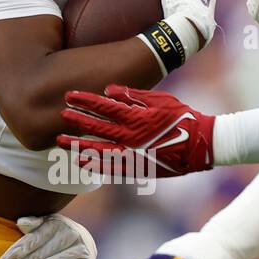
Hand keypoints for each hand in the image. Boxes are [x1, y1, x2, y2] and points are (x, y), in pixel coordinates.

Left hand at [0, 214, 96, 258]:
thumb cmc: (57, 240)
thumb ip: (33, 226)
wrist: (86, 248)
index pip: (31, 239)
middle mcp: (69, 232)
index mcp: (56, 222)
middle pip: (36, 253)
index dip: (14, 252)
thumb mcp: (45, 229)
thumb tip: (20, 222)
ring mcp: (79, 247)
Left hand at [58, 84, 214, 176]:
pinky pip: (111, 168)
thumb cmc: (181, 117)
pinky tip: (81, 161)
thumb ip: (133, 94)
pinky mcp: (137, 168)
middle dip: (77, 121)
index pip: (105, 107)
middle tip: (60, 116)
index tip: (69, 96)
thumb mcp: (159, 100)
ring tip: (60, 141)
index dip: (86, 101)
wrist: (199, 145)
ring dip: (78, 145)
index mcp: (137, 117)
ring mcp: (133, 154)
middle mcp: (132, 136)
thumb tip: (108, 90)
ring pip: (99, 150)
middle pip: (98, 128)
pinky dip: (95, 164)